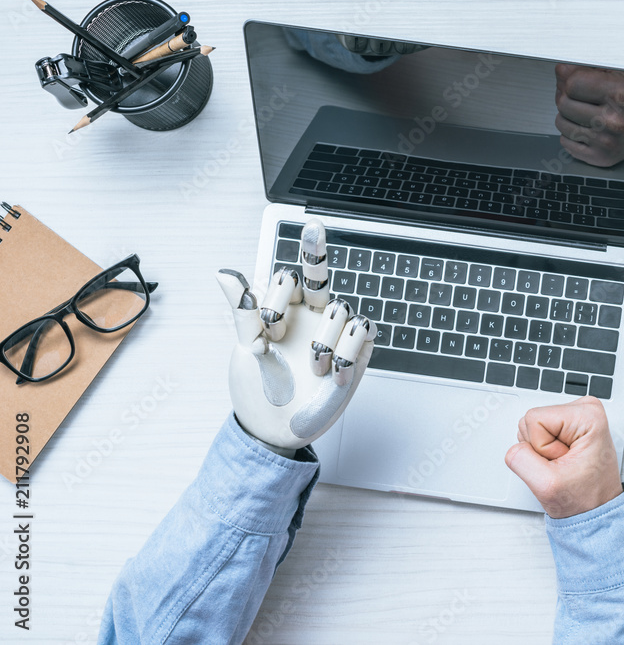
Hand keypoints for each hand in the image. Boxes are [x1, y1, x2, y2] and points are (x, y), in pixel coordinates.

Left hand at [216, 258, 374, 455]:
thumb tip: (224, 272)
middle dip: (316, 248)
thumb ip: (243, 309)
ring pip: (341, 309)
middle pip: (320, 273)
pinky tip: (336, 374)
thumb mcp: (246, 348)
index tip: (271, 329)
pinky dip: (349, 352)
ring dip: (325, 341)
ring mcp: (334, 332)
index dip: (282, 295)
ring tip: (314, 368)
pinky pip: (364, 330)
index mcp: (282, 309)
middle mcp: (310, 315)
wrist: (277, 429)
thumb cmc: (257, 388)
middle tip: (313, 229)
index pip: (288, 278)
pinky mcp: (357, 351)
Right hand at [504, 396, 622, 518]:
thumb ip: (521, 460)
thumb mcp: (547, 486)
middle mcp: (584, 410)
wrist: (595, 509)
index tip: (563, 462)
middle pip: (532, 420)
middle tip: (564, 464)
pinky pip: (538, 433)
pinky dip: (545, 451)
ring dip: (542, 451)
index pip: (534, 419)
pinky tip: (563, 460)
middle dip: (541, 449)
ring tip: (565, 464)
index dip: (541, 447)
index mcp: (587, 415)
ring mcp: (576, 417)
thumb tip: (514, 448)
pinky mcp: (569, 426)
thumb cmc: (585, 499)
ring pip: (532, 427)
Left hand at [554, 64, 623, 167]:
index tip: (579, 82)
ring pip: (561, 124)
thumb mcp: (611, 71)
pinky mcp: (600, 157)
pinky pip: (565, 142)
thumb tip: (560, 71)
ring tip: (585, 112)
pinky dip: (571, 134)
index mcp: (620, 94)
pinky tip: (586, 128)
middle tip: (581, 98)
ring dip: (568, 116)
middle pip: (563, 104)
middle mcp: (615, 121)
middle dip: (568, 98)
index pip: (572, 84)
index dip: (570, 81)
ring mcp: (607, 142)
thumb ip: (582, 67)